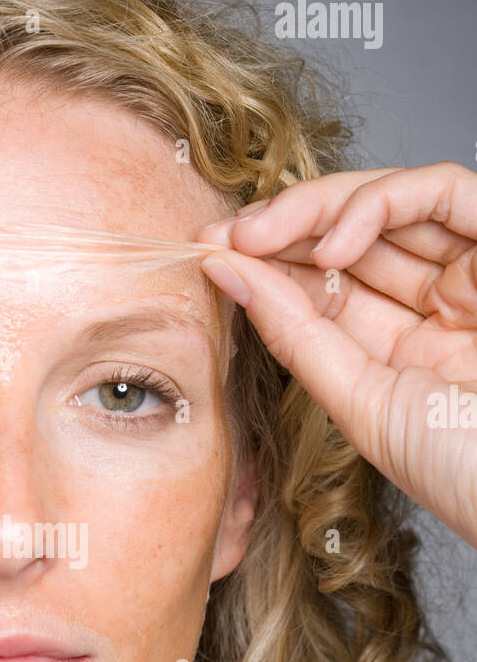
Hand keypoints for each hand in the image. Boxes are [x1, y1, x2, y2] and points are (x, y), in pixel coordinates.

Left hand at [196, 162, 476, 549]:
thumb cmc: (460, 469)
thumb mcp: (360, 403)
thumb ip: (296, 336)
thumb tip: (226, 273)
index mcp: (405, 349)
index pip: (327, 285)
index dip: (271, 262)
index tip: (212, 254)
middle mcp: (440, 304)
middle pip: (351, 237)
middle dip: (282, 227)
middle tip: (226, 233)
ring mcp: (473, 273)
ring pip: (389, 202)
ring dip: (315, 208)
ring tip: (260, 234)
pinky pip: (443, 192)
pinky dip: (378, 203)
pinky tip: (330, 244)